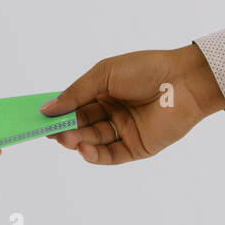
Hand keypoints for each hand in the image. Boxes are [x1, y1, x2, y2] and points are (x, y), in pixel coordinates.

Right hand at [40, 43, 224, 164]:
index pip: (74, 106)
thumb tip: (48, 108)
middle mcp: (112, 112)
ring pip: (93, 141)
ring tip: (66, 138)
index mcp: (103, 92)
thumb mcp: (104, 75)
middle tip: (50, 132)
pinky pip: (111, 155)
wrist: (184, 80)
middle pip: (81, 125)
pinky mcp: (137, 147)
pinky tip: (84, 149)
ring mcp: (124, 130)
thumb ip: (76, 93)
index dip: (58, 113)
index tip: (39, 119)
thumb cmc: (146, 69)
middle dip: (65, 129)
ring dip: (77, 141)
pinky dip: (95, 155)